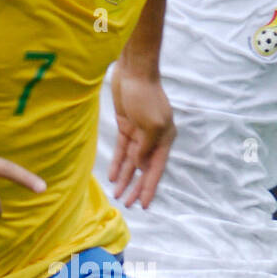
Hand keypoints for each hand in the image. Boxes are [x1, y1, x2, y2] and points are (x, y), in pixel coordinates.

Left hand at [107, 62, 175, 208]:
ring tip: (118, 195)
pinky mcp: (126, 126)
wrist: (134, 72)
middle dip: (136, 187)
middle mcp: (153, 139)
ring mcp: (140, 133)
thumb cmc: (146, 96)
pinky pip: (122, 150)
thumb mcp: (150, 125)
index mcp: (164, 139)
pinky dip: (118, 163)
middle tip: (127, 204)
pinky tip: (112, 176)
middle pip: (144, 169)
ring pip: (132, 162)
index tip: (143, 205)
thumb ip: (145, 148)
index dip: (149, 188)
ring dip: (125, 178)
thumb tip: (139, 166)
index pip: (156, 169)